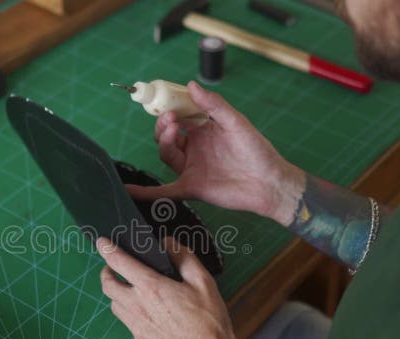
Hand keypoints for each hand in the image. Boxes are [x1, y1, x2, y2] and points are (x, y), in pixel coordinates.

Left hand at [96, 236, 244, 338]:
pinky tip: (144, 310)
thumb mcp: (203, 282)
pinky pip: (127, 321)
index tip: (101, 242)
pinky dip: (128, 311)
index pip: (119, 263)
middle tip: (114, 267)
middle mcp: (138, 307)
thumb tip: (169, 243)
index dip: (107, 249)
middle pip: (107, 286)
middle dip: (106, 272)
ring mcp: (137, 326)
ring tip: (128, 288)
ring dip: (116, 293)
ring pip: (114, 305)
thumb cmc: (209, 322)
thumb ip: (183, 257)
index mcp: (152, 288)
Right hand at [128, 81, 304, 225]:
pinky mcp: (191, 187)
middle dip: (164, 124)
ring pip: (166, 154)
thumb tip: (191, 85)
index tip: (166, 98)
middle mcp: (194, 148)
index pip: (179, 115)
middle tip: (171, 117)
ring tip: (172, 130)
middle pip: (167, 135)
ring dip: (164, 141)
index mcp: (204, 130)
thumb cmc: (257, 151)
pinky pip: (164, 190)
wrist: (270, 182)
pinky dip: (146, 192)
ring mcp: (191, 168)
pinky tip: (130, 190)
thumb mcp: (236, 122)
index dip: (169, 107)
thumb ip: (213, 105)